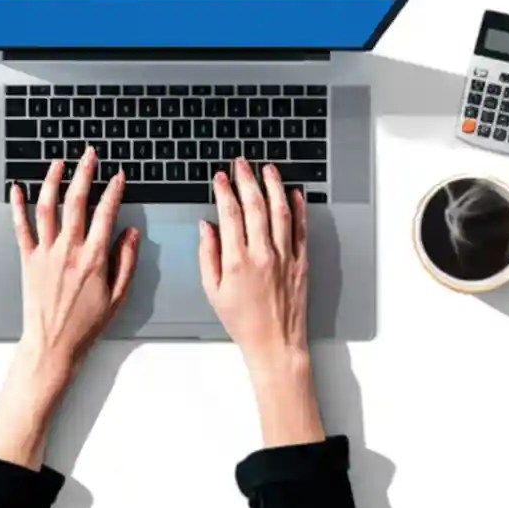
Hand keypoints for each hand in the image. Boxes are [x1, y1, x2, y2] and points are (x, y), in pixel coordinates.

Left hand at [0, 148, 138, 468]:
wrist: (53, 345)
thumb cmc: (86, 325)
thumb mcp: (118, 297)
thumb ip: (127, 262)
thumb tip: (132, 234)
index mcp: (94, 259)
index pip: (107, 214)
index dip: (114, 191)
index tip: (118, 177)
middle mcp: (69, 251)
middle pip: (77, 202)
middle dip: (84, 173)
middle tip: (90, 155)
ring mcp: (45, 254)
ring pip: (48, 208)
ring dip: (53, 181)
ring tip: (59, 163)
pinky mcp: (28, 260)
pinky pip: (21, 228)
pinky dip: (18, 206)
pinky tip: (17, 189)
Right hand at [199, 158, 323, 446]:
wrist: (275, 343)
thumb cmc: (242, 322)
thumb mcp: (213, 292)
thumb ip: (207, 255)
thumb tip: (207, 226)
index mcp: (237, 261)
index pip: (230, 214)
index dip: (224, 191)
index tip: (220, 177)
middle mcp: (263, 255)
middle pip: (255, 206)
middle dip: (247, 180)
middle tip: (242, 163)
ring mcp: (285, 257)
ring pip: (280, 212)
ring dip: (273, 186)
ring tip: (268, 169)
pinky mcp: (301, 262)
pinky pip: (301, 229)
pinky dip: (298, 209)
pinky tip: (293, 194)